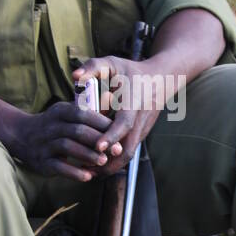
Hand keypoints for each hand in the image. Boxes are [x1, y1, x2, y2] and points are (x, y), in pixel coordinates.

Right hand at [8, 100, 115, 180]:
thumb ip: (88, 117)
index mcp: (60, 111)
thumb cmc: (55, 125)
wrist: (22, 136)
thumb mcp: (67, 114)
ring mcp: (45, 144)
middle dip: (98, 141)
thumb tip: (116, 125)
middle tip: (116, 150)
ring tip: (103, 162)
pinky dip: (74, 172)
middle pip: (77, 130)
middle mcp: (51, 126)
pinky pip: (58, 166)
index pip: (82, 114)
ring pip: (67, 147)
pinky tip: (88, 176)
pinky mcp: (41, 161)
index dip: (101, 123)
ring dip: (88, 155)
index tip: (118, 132)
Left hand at [72, 54, 164, 176]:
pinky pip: (127, 152)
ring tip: (87, 171)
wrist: (160, 80)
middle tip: (86, 168)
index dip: (112, 135)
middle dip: (108, 162)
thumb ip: (93, 67)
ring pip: (128, 155)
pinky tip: (95, 165)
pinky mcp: (139, 136)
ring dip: (110, 166)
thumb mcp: (112, 64)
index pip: (124, 123)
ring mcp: (141, 130)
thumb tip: (75, 77)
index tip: (98, 146)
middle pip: (128, 148)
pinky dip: (113, 161)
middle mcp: (139, 120)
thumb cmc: (131, 71)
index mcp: (133, 103)